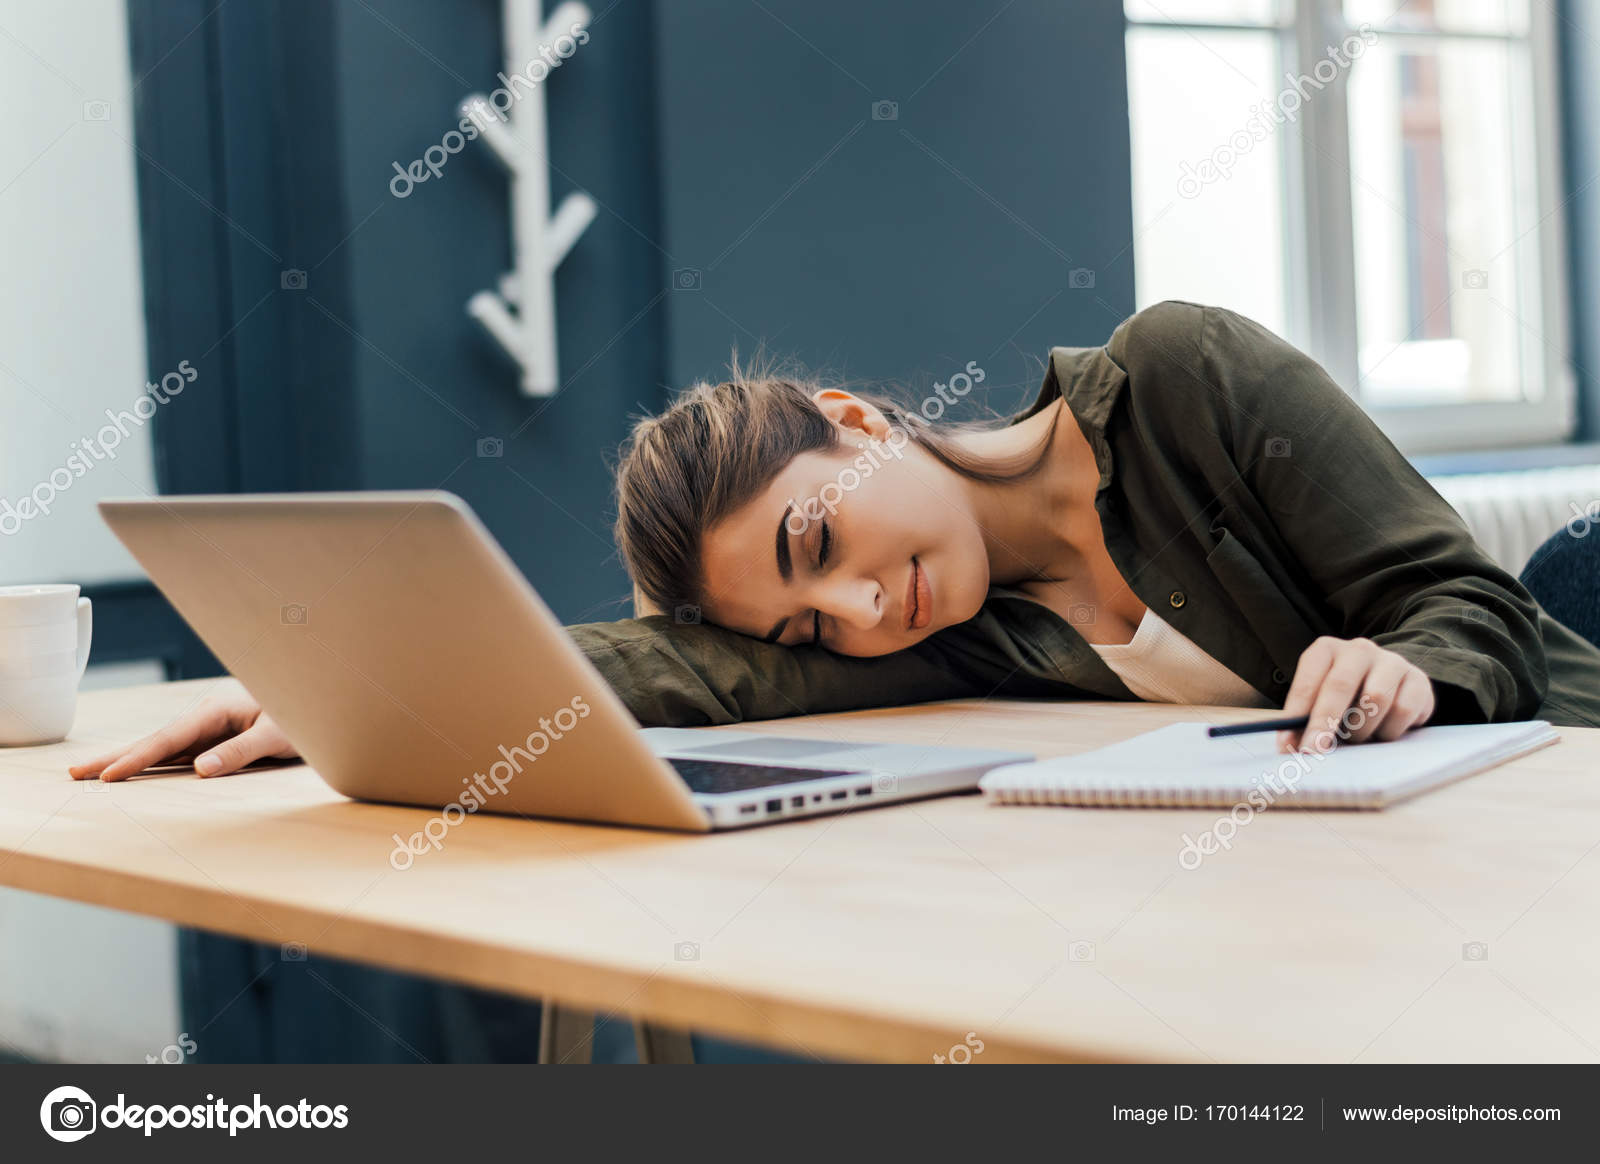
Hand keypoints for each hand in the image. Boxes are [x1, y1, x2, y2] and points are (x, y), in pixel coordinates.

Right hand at [67, 680, 298, 781]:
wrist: (314, 700)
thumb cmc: (300, 714)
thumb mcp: (277, 735)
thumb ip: (241, 751)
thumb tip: (200, 770)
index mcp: (215, 710)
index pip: (168, 738)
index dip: (137, 759)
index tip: (108, 777)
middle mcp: (204, 718)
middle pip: (153, 740)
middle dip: (115, 757)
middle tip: (74, 773)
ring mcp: (205, 729)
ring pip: (159, 748)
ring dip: (127, 760)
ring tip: (91, 775)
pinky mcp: (212, 740)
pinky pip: (175, 754)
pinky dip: (150, 762)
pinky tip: (131, 773)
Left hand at [1280, 636, 1434, 752]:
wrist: (1391, 687)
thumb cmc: (1345, 699)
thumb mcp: (1319, 703)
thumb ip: (1302, 721)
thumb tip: (1287, 747)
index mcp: (1326, 649)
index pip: (1308, 680)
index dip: (1296, 714)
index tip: (1288, 744)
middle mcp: (1359, 650)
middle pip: (1339, 685)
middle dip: (1324, 722)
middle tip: (1315, 750)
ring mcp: (1391, 661)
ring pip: (1375, 699)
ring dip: (1362, 728)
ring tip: (1357, 737)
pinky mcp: (1418, 679)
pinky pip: (1403, 710)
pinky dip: (1389, 730)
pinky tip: (1383, 731)